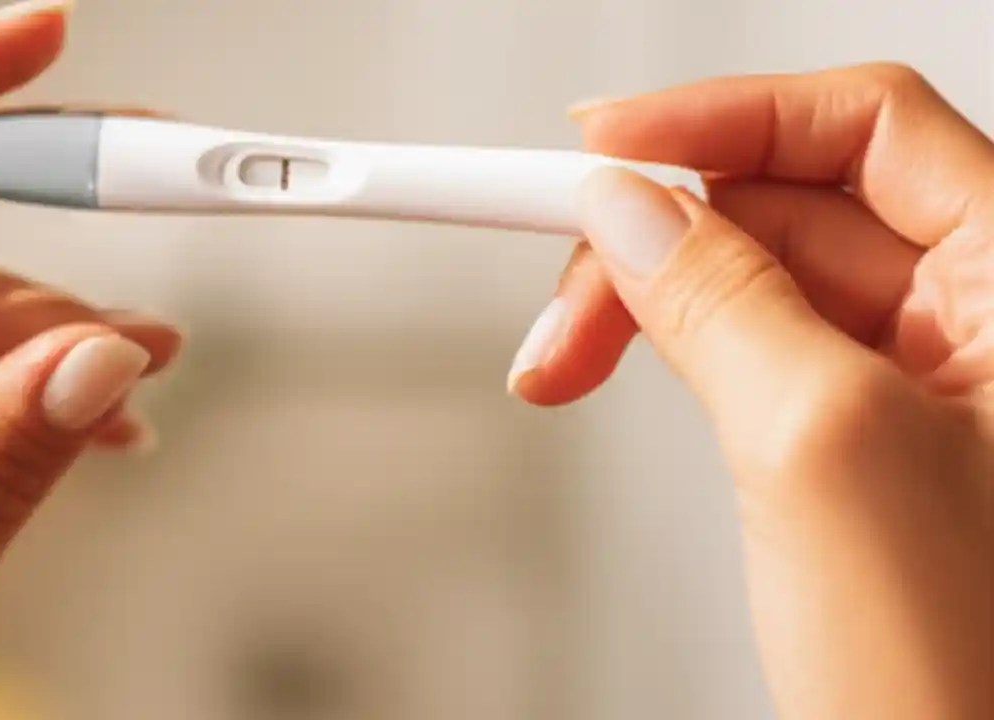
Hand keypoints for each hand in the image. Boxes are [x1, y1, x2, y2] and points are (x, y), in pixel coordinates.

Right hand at [510, 65, 991, 717]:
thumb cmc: (967, 679)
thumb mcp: (824, 451)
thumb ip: (723, 301)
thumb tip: (627, 208)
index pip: (866, 127)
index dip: (723, 117)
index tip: (600, 145)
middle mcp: (982, 321)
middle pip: (788, 202)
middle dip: (651, 235)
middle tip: (557, 295)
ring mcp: (919, 382)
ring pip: (752, 274)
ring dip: (638, 297)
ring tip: (561, 358)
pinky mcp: (854, 433)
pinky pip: (746, 343)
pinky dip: (663, 345)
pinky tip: (614, 365)